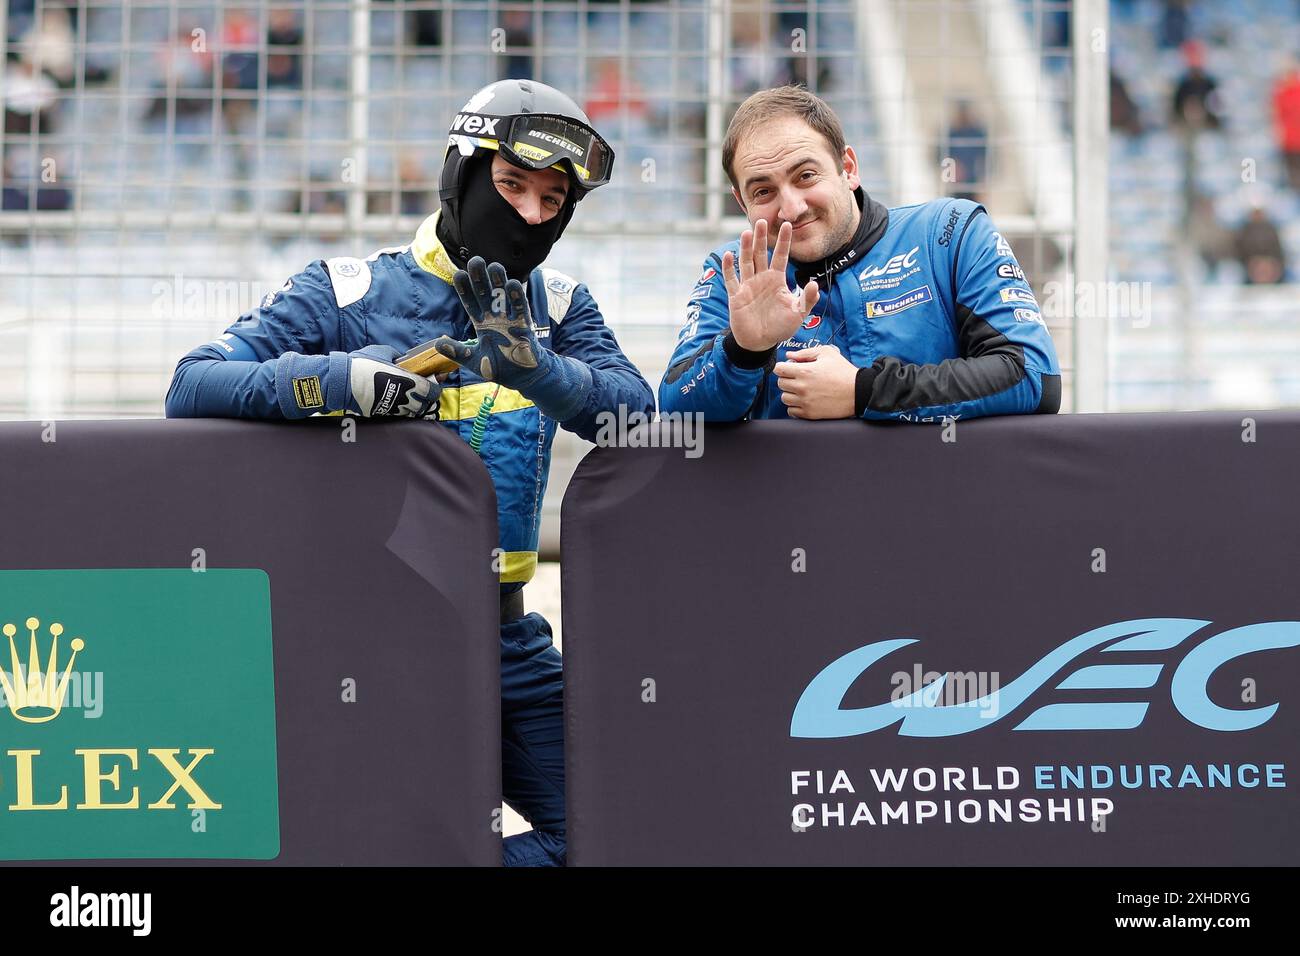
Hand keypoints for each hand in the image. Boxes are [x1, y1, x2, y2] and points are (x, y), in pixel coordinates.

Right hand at [347, 344, 440, 417]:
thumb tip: (402, 359)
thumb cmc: (362, 364)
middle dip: (428, 399)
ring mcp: (395, 407)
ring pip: (415, 413)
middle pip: (426, 404)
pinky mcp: (385, 414)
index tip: (434, 383)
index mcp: (409, 381)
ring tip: (415, 401)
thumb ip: (397, 356)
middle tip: (426, 393)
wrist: (343, 382)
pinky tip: (402, 405)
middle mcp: (405, 397)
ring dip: (417, 407)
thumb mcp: (383, 352)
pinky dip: (405, 411)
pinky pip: (401, 415)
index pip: (432, 390)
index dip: (435, 387)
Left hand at [435, 256, 593, 420]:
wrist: (521, 378)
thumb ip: (457, 351)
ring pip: (503, 297)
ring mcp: (510, 320)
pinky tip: (513, 283)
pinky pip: (520, 309)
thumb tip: (437, 343)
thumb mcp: (474, 360)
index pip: (471, 302)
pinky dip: (517, 298)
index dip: (465, 289)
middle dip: (481, 278)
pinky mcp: (523, 326)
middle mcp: (495, 318)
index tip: (458, 274)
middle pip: (486, 293)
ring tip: (494, 265)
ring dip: (499, 282)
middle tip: (475, 260)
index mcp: (482, 324)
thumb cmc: (499, 368)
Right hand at [721, 219, 819, 351]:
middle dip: (761, 237)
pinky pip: (731, 279)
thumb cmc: (779, 328)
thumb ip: (806, 299)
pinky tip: (728, 255)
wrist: (760, 342)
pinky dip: (729, 268)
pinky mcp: (736, 296)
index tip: (787, 224)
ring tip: (746, 232)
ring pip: (746, 262)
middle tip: (762, 220)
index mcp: (777, 280)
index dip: (783, 241)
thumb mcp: (798, 314)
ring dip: (745, 248)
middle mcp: (762, 279)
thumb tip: (814, 284)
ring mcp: (748, 286)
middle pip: (760, 253)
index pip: (780, 256)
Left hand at [773, 345, 857, 418]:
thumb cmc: (843, 371)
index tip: (789, 368)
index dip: (783, 367)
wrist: (858, 392)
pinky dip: (795, 406)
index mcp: (804, 371)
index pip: (778, 369)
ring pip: (784, 398)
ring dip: (790, 393)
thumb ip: (805, 352)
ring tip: (802, 390)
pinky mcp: (810, 413)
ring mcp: (805, 402)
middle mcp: (802, 387)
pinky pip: (791, 411)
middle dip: (787, 379)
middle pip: (780, 383)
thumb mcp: (827, 353)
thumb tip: (789, 356)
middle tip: (797, 378)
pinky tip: (804, 400)